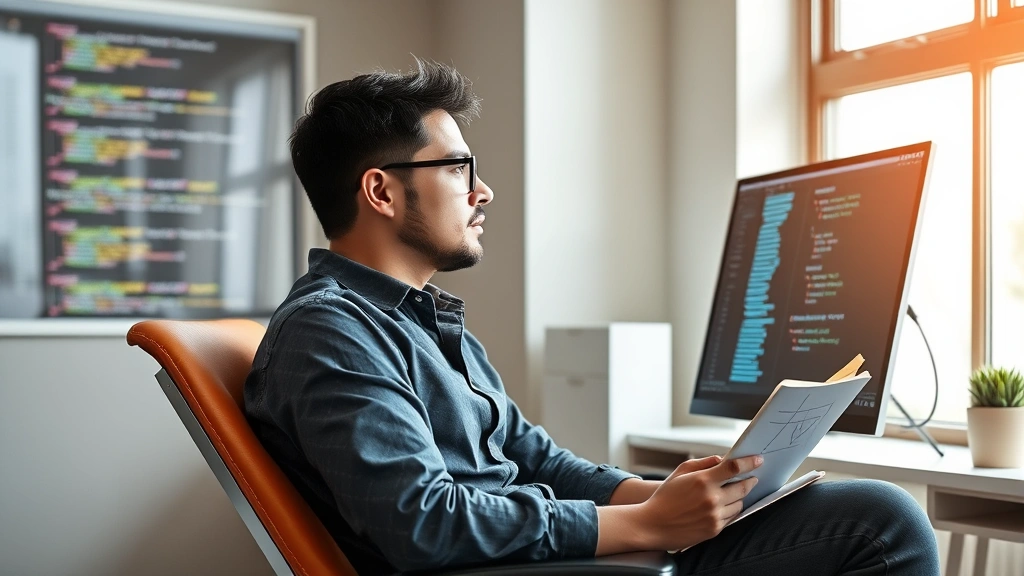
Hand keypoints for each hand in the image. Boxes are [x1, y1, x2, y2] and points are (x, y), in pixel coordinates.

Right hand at [635, 454, 761, 550]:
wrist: (653, 525)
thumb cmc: (665, 497)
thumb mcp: (679, 472)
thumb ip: (703, 463)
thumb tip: (722, 459)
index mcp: (702, 480)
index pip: (734, 468)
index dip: (749, 462)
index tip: (758, 460)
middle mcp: (711, 498)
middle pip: (742, 487)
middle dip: (749, 481)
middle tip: (751, 478)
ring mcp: (714, 515)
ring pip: (739, 503)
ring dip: (739, 497)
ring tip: (732, 493)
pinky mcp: (715, 529)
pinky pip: (732, 517)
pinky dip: (731, 509)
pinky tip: (723, 506)